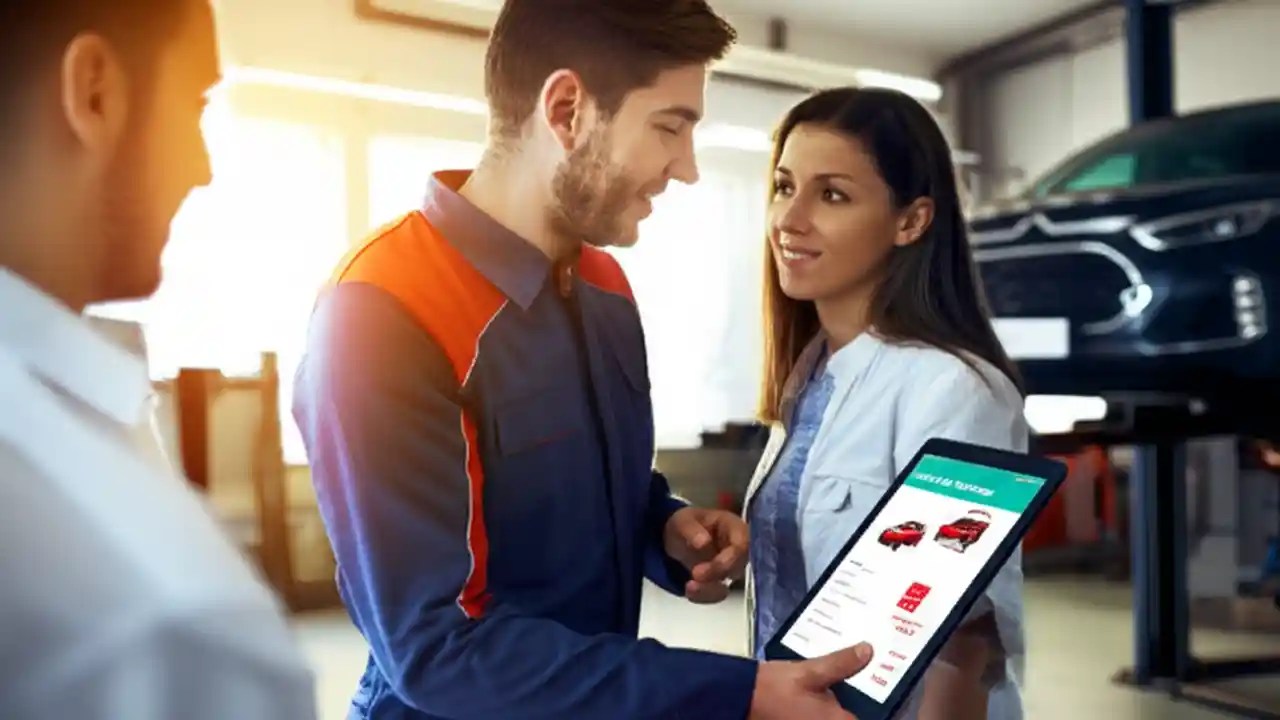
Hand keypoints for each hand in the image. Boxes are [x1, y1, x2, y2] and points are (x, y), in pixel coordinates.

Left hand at [663, 507, 747, 602]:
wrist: (678, 538)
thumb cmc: (686, 525)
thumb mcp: (683, 522)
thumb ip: (692, 530)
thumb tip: (704, 542)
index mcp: (733, 527)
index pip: (743, 544)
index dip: (729, 559)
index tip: (705, 567)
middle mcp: (738, 548)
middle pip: (740, 565)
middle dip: (718, 573)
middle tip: (695, 574)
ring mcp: (732, 566)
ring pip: (731, 584)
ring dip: (711, 589)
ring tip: (689, 587)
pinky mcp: (722, 581)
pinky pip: (719, 593)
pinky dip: (704, 595)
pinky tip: (690, 591)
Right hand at [749, 643, 873, 719]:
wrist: (738, 700)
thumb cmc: (774, 689)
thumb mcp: (810, 671)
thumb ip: (841, 664)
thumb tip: (868, 651)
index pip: (872, 716)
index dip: (881, 708)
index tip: (888, 693)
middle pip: (853, 714)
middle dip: (861, 702)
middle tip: (868, 677)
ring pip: (839, 714)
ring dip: (843, 703)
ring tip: (846, 681)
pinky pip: (824, 714)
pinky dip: (828, 707)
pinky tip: (826, 693)